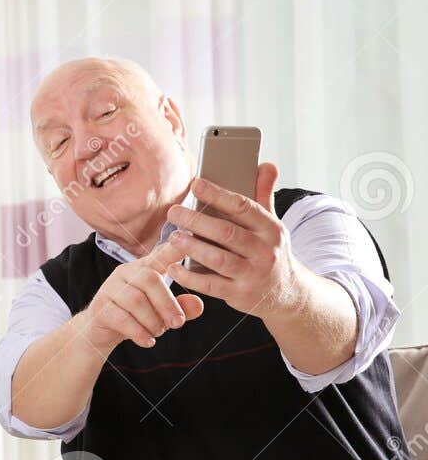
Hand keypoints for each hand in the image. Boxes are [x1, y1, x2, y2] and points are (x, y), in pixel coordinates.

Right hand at [77, 236, 203, 351]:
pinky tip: (148, 341)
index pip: (160, 255)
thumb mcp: (161, 312)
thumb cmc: (134, 317)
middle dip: (167, 304)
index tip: (188, 241)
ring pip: (136, 301)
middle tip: (177, 323)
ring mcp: (110, 289)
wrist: (100, 332)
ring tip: (157, 333)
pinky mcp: (100, 307)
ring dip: (153, 321)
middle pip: (149, 279)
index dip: (174, 248)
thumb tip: (198, 304)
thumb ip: (181, 307)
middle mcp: (125, 273)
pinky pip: (122, 319)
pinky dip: (139, 333)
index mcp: (144, 268)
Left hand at [165, 163, 305, 317]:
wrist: (286, 292)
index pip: (243, 207)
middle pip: (227, 232)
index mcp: (271, 229)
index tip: (195, 184)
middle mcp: (264, 251)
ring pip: (218, 258)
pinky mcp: (240, 294)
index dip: (218, 195)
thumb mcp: (272, 224)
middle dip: (197, 221)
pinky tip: (173, 267)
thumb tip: (266, 165)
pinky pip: (210, 285)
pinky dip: (189, 277)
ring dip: (192, 247)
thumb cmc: (269, 252)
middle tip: (173, 212)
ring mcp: (253, 274)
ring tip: (173, 237)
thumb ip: (263, 195)